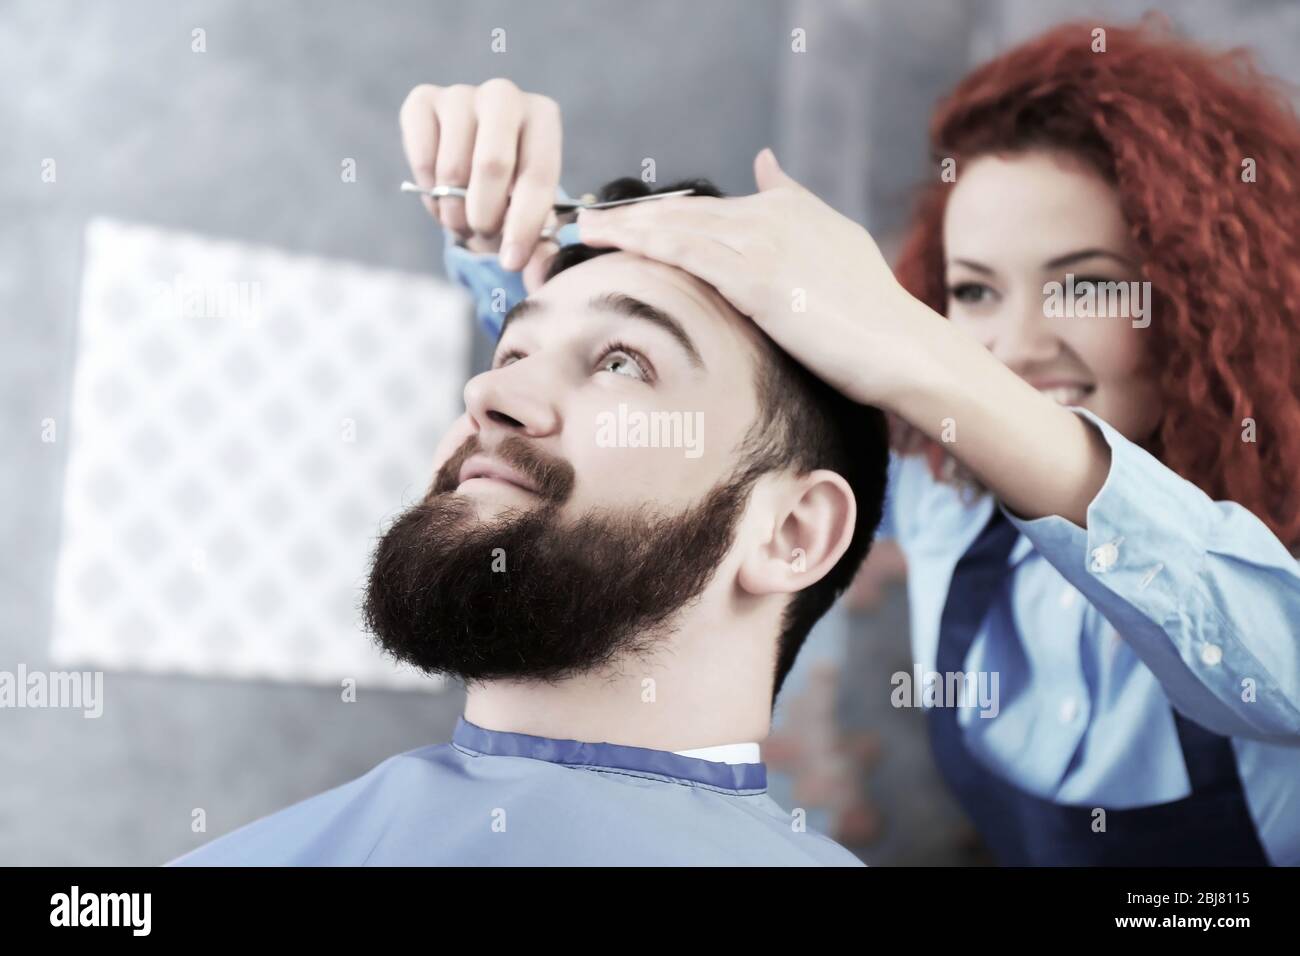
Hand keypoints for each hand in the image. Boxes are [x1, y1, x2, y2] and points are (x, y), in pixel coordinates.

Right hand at [399, 79, 563, 272]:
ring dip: (454, 210)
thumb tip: (538, 275)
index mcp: (543, 116)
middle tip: (482, 233)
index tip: (511, 261)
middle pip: (491, 163)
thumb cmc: (510, 191)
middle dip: (485, 215)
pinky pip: (421, 157)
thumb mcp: (532, 215)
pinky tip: (440, 194)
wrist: (474, 166)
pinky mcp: (422, 100)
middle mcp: (504, 95)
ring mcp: (461, 93)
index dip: (523, 224)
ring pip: (452, 168)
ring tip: (461, 218)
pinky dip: (428, 190)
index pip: (536, 174)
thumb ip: (540, 245)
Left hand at [575, 148, 940, 407]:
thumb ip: (795, 203)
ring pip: (678, 225)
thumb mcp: (836, 242)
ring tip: (580, 232)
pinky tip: (613, 244)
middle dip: (629, 217)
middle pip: (683, 210)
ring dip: (623, 227)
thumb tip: (763, 161)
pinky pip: (689, 253)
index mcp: (789, 209)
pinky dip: (646, 243)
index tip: (618, 223)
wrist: (903, 348)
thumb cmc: (870, 314)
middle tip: (581, 223)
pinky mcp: (759, 279)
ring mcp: (765, 245)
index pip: (706, 208)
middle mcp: (773, 216)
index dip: (658, 215)